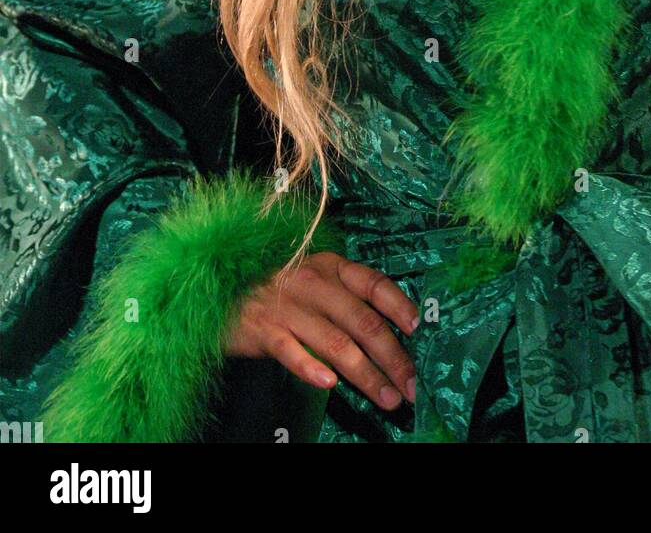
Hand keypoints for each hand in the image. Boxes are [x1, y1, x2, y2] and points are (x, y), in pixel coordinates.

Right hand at [224, 250, 419, 409]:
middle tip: (410, 386)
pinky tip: (329, 384)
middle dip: (392, 357)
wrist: (219, 288)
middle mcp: (313, 282)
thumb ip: (345, 298)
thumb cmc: (277, 289)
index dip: (400, 306)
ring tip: (386, 398)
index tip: (418, 330)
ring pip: (335, 342)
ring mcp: (287, 306)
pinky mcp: (263, 330)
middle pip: (363, 321)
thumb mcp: (314, 280)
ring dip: (366, 374)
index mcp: (330, 266)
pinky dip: (310, 368)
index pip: (374, 284)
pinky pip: (290, 351)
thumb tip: (387, 331)